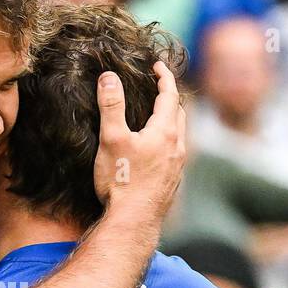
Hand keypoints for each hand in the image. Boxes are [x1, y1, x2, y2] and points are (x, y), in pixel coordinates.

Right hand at [93, 60, 185, 219]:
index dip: (164, 77)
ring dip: (170, 121)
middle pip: (178, 114)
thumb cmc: (122, 180)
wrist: (133, 222)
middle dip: (169, 98)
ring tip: (155, 117)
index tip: (157, 66)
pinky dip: (167, 142)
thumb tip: (109, 77)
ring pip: (179, 136)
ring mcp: (177, 167)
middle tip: (157, 89)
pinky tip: (154, 152)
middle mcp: (177, 147)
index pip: (170, 95)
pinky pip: (175, 154)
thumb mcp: (112, 138)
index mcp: (165, 132)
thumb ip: (111, 105)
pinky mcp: (172, 183)